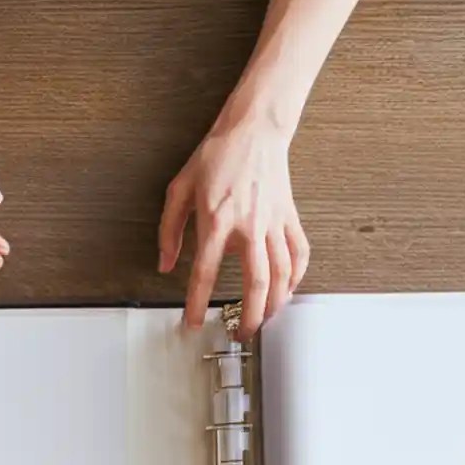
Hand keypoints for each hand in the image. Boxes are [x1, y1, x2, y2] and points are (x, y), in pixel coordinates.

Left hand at [158, 120, 309, 339]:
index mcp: (216, 220)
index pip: (205, 272)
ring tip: (265, 319)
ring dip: (276, 304)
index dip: (197, 303)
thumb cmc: (217, 156)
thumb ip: (169, 230)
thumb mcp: (180, 188)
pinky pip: (299, 254)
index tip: (194, 322)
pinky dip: (297, 276)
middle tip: (241, 333)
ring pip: (282, 274)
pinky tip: (288, 289)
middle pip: (256, 284)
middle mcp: (249, 226)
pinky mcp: (289, 217)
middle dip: (250, 316)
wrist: (254, 130)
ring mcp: (273, 223)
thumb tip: (165, 264)